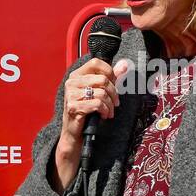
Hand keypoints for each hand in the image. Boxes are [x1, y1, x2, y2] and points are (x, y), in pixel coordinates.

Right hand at [51, 57, 129, 190]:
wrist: (75, 132)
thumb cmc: (87, 111)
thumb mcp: (99, 92)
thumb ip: (111, 77)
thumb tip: (124, 64)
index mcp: (76, 75)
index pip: (96, 62)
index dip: (109, 72)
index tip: (113, 84)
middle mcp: (71, 82)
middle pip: (102, 79)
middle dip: (113, 92)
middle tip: (114, 103)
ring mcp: (71, 94)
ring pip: (102, 92)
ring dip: (110, 104)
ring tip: (108, 111)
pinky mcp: (73, 106)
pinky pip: (98, 104)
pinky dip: (105, 111)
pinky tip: (103, 115)